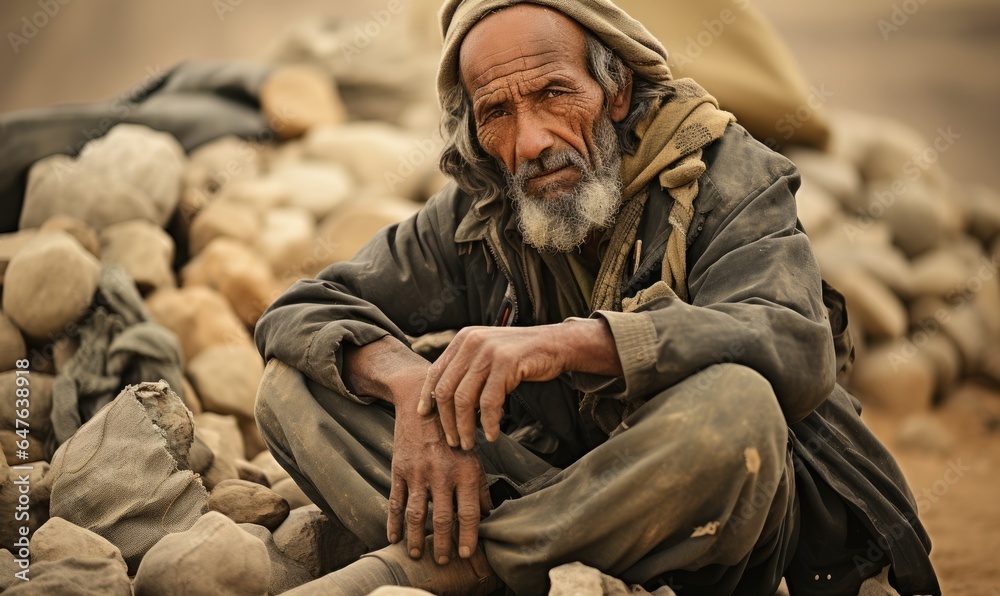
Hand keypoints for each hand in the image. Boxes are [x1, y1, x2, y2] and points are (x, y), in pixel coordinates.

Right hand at [388, 403, 490, 563]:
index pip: (468, 513)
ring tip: (418, 554)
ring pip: (416, 515)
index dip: (467, 537)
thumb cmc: (453, 431)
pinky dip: (393, 523)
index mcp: (465, 471)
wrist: (423, 403)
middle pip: (442, 519)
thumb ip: (479, 486)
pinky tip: (394, 537)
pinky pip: (395, 502)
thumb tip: (488, 514)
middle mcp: (442, 474)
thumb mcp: (473, 455)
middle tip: (443, 561)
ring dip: (417, 539)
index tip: (466, 553)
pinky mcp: (400, 470)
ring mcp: (418, 473)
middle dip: (442, 544)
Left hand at [416, 325, 571, 450]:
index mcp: (463, 339)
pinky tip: (492, 434)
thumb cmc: (521, 356)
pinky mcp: (507, 363)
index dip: (427, 396)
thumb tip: (443, 399)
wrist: (556, 344)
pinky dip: (489, 423)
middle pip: (446, 389)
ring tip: (469, 443)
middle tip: (453, 440)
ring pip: (464, 399)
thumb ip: (467, 368)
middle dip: (447, 420)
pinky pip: (489, 402)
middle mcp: (472, 342)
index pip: (436, 371)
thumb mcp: (487, 354)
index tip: (425, 416)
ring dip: (465, 427)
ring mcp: (489, 352)